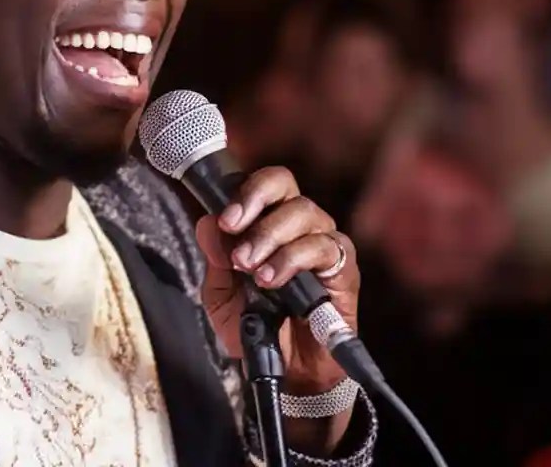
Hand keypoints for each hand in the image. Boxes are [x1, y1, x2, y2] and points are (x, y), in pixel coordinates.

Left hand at [195, 166, 360, 394]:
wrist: (286, 367)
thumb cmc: (256, 323)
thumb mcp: (220, 294)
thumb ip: (214, 258)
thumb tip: (207, 224)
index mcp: (269, 220)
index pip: (264, 183)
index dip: (245, 191)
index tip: (224, 220)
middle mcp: (298, 223)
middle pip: (284, 184)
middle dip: (255, 209)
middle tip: (236, 249)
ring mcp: (323, 241)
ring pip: (303, 212)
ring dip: (270, 238)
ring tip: (251, 270)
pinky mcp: (343, 266)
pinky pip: (323, 247)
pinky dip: (292, 260)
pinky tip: (272, 281)